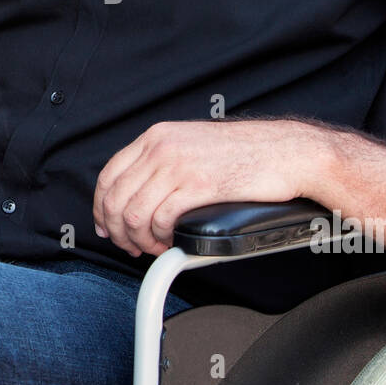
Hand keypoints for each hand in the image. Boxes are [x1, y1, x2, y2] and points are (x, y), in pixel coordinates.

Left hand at [92, 119, 322, 257]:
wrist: (284, 152)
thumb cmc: (244, 153)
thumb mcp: (191, 145)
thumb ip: (161, 163)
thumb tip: (138, 194)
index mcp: (157, 136)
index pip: (108, 175)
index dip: (102, 208)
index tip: (107, 227)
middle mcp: (162, 147)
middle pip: (116, 199)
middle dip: (118, 231)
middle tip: (131, 246)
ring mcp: (179, 165)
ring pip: (134, 214)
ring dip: (140, 240)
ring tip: (154, 247)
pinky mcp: (200, 186)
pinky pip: (161, 220)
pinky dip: (160, 240)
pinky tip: (171, 244)